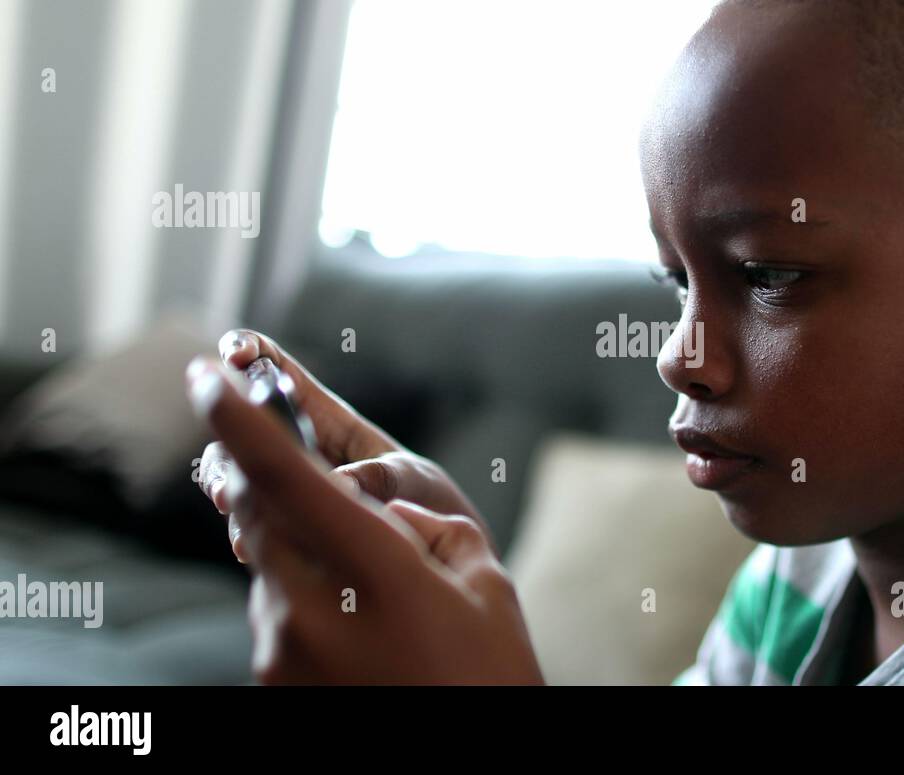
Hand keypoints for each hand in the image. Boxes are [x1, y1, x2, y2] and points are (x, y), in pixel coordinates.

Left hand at [186, 357, 542, 684]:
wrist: (467, 771)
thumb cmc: (489, 678)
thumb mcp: (484, 586)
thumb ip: (425, 526)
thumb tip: (373, 501)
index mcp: (376, 575)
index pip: (288, 481)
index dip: (240, 421)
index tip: (206, 375)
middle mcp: (314, 610)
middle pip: (257, 513)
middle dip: (265, 478)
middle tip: (292, 465)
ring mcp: (283, 651)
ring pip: (263, 560)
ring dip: (294, 544)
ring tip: (370, 586)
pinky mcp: (269, 678)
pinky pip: (271, 606)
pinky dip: (300, 591)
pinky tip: (357, 624)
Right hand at [196, 328, 493, 560]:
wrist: (436, 558)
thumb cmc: (426, 502)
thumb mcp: (410, 480)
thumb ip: (378, 477)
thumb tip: (340, 486)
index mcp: (326, 417)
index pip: (272, 366)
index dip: (246, 349)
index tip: (237, 356)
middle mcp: (295, 446)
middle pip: (238, 424)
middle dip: (228, 436)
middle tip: (232, 462)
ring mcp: (282, 485)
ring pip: (231, 472)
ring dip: (226, 484)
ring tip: (233, 502)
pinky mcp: (279, 524)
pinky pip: (246, 520)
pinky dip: (243, 529)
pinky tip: (249, 547)